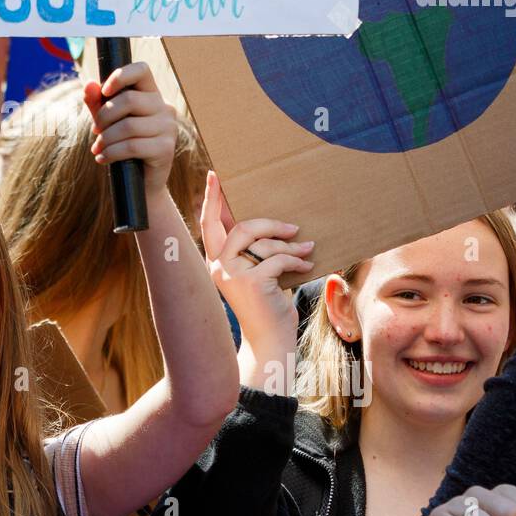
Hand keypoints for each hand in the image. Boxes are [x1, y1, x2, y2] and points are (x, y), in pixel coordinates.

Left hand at [83, 61, 175, 192]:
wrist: (141, 184)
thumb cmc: (124, 147)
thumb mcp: (108, 122)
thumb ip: (98, 103)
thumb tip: (89, 85)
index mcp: (152, 94)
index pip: (142, 70)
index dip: (121, 75)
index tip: (105, 90)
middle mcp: (164, 107)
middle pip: (129, 100)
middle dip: (104, 116)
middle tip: (95, 131)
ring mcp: (168, 128)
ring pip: (128, 125)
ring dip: (106, 139)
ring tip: (98, 148)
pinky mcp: (166, 149)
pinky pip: (132, 146)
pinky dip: (111, 153)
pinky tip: (102, 159)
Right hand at [200, 170, 311, 357]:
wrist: (270, 341)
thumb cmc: (267, 305)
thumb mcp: (257, 273)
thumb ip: (253, 249)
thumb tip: (266, 222)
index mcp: (216, 261)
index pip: (209, 223)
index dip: (212, 198)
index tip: (214, 175)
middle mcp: (218, 266)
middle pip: (242, 227)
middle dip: (270, 224)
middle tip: (292, 228)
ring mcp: (232, 274)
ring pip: (263, 243)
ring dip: (290, 246)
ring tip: (306, 250)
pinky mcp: (250, 282)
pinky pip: (277, 258)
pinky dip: (296, 261)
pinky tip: (306, 266)